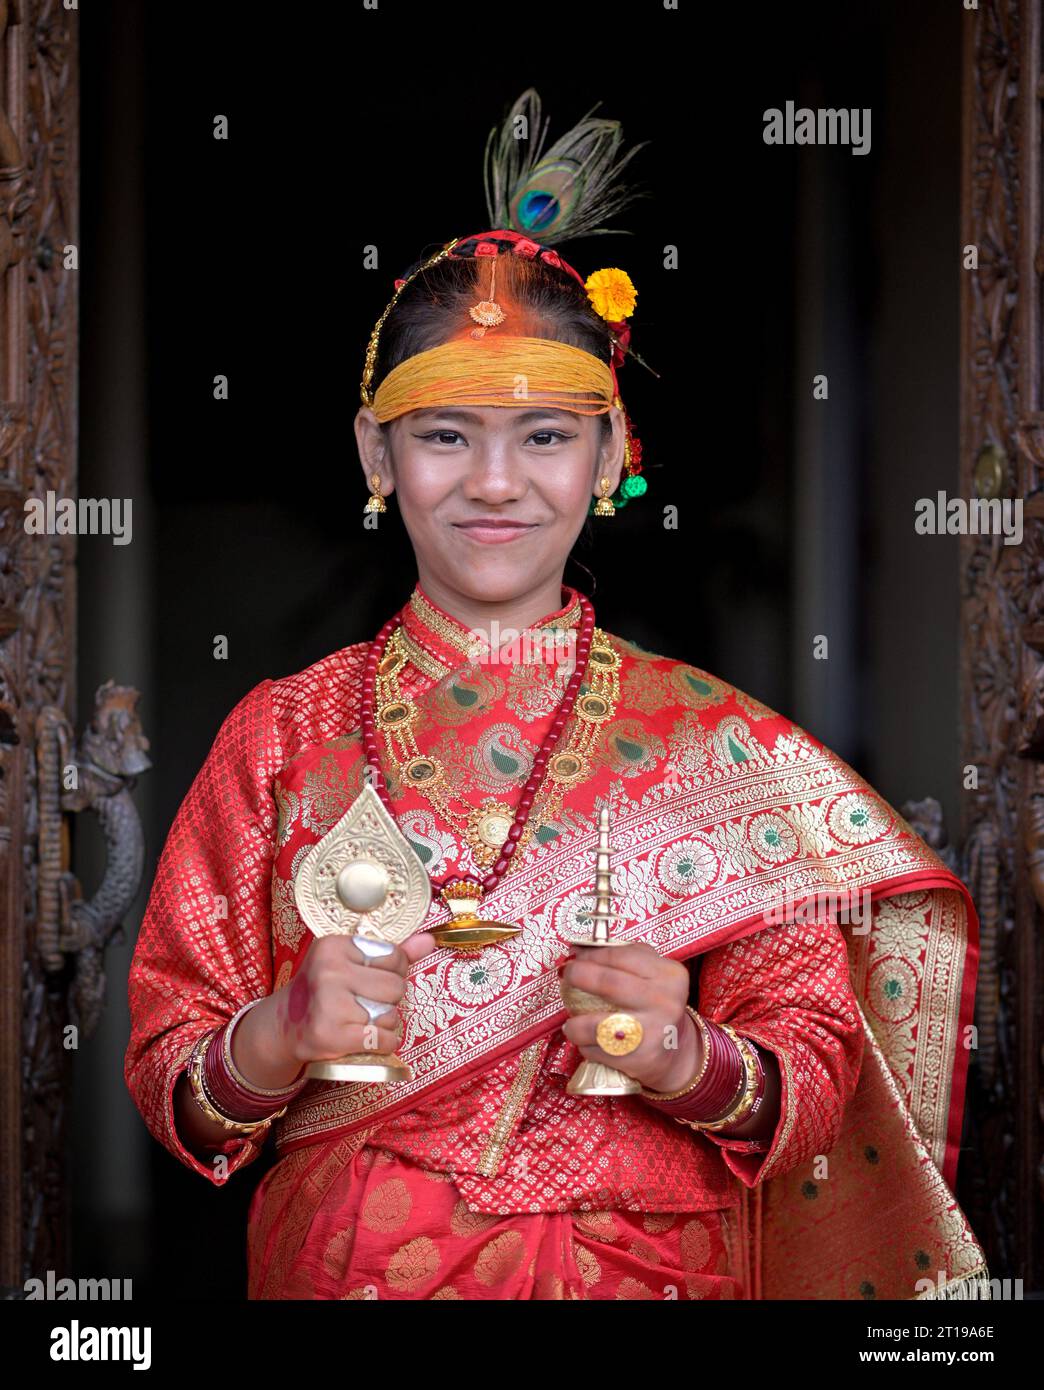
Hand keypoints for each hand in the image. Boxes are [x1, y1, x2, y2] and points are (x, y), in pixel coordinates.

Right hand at [233, 932, 439, 1087]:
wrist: (285, 1025)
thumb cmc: (325, 989)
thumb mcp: (351, 962)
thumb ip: (392, 953)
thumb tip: (429, 941)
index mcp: (334, 946)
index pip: (394, 956)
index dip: (394, 971)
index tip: (375, 978)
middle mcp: (329, 971)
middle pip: (396, 987)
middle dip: (389, 999)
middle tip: (368, 1002)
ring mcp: (329, 1004)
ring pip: (391, 1015)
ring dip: (384, 1023)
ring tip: (362, 1019)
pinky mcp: (332, 1036)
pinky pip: (383, 1040)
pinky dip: (383, 1043)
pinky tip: (366, 1038)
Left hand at [560, 941, 701, 1092]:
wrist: (675, 1050)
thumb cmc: (653, 1003)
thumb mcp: (651, 973)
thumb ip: (621, 956)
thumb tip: (576, 950)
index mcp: (669, 974)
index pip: (621, 955)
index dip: (591, 954)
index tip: (574, 957)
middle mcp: (665, 1001)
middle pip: (609, 983)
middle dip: (578, 976)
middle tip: (565, 976)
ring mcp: (653, 1032)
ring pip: (597, 1025)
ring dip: (574, 1024)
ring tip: (570, 1024)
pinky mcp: (641, 1059)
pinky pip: (599, 1051)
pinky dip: (585, 1046)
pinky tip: (586, 1042)